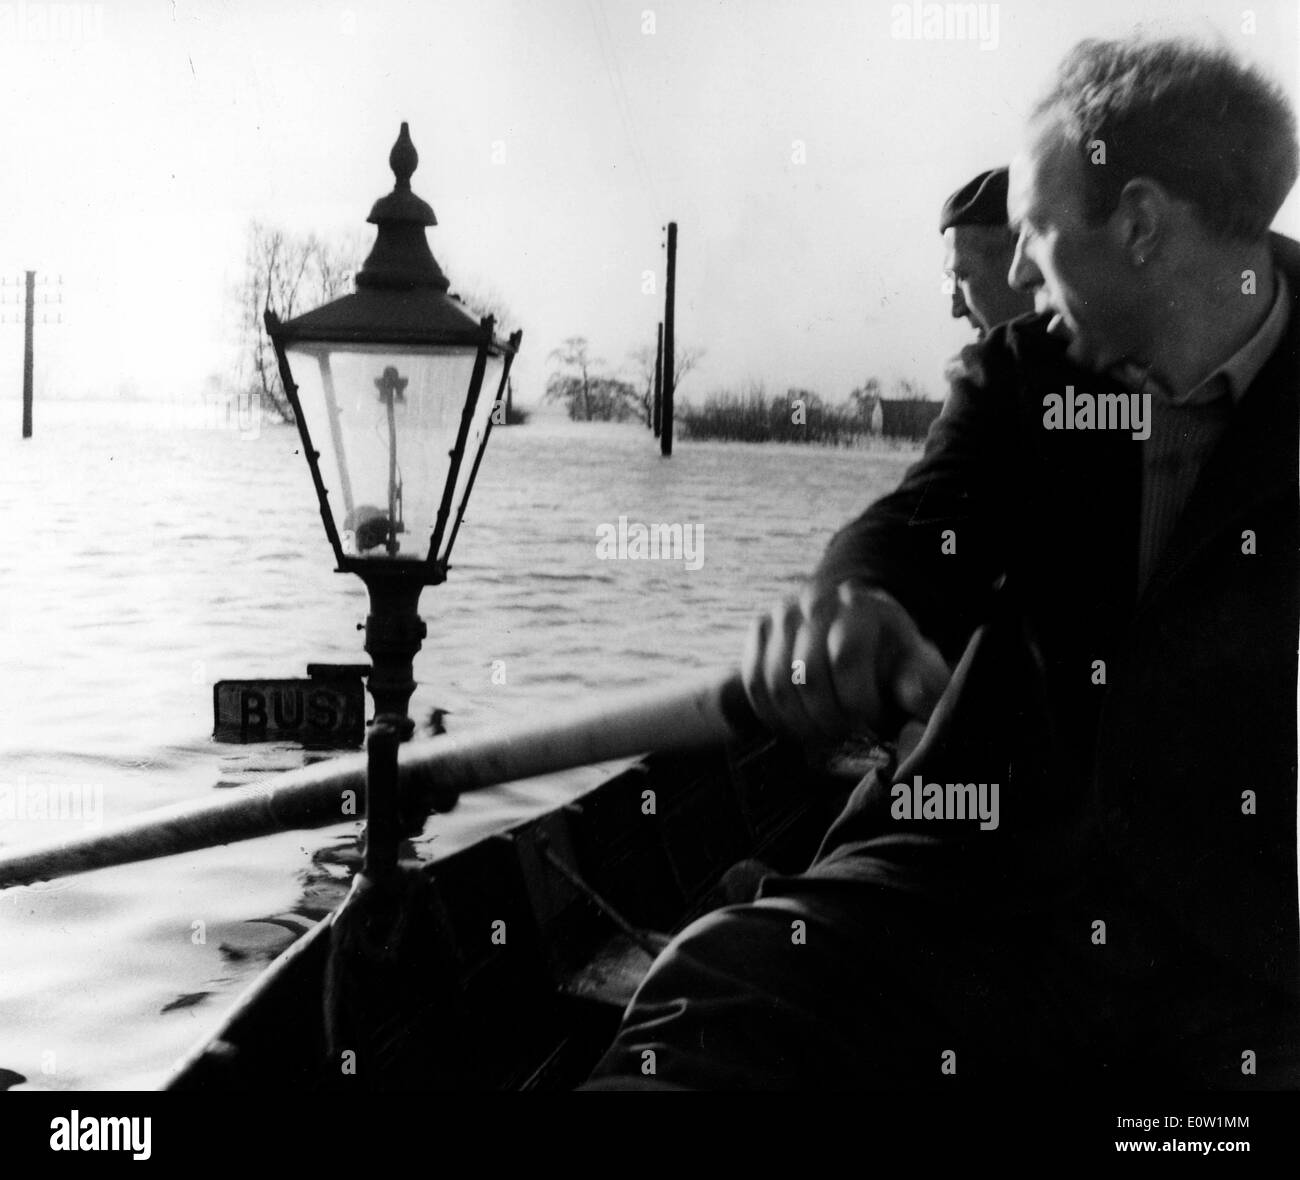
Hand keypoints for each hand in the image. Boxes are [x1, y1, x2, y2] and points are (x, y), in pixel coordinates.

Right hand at [741, 579, 950, 744]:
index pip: (845, 658)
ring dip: (800, 722)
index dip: (856, 703)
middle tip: (845, 737)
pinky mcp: (759, 631)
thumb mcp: (916, 667)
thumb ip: (922, 684)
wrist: (859, 630)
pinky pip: (754, 683)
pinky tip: (797, 728)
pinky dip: (773, 715)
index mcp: (861, 605)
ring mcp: (781, 614)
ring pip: (776, 683)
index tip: (871, 723)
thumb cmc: (892, 657)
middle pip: (807, 674)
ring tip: (823, 736)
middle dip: (827, 719)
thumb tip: (919, 701)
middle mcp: (816, 600)